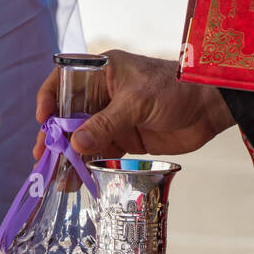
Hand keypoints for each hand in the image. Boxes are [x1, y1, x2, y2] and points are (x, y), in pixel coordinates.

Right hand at [34, 51, 233, 160]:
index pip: (64, 82)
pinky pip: (101, 152)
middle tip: (42, 157)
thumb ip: (107, 124)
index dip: (49, 100)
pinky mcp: (126, 139)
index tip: (44, 122)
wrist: (210, 107)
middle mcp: (103, 94)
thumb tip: (76, 144)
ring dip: (70, 157)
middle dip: (55, 137)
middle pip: (69, 116)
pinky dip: (89, 165)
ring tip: (58, 177)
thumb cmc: (176, 89)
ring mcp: (114, 118)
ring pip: (83, 138)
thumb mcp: (137, 102)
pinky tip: (78, 180)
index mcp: (101, 73)